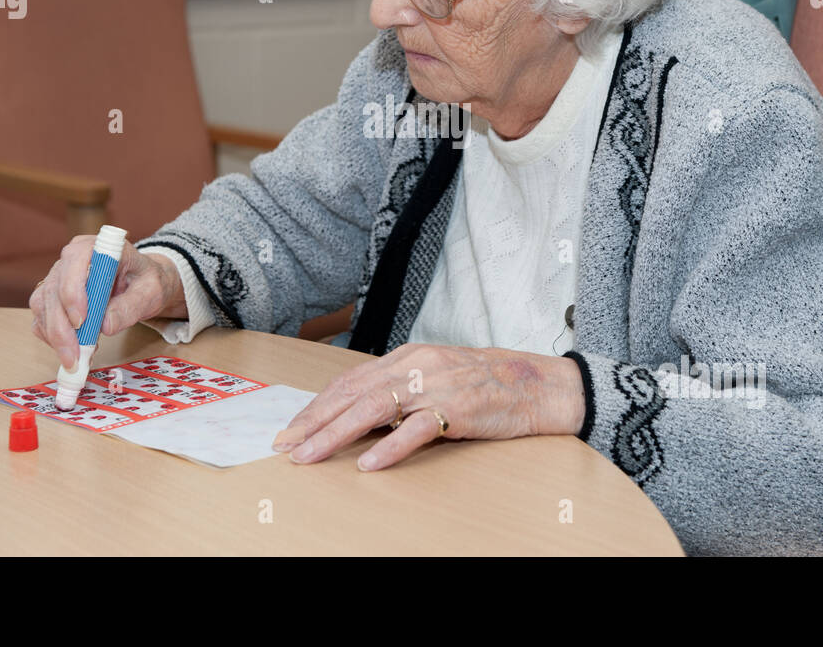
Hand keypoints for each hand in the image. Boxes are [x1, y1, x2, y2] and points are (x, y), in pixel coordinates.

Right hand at [29, 236, 185, 368]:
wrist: (140, 284)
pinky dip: (52, 339)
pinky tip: (72, 350)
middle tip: (75, 356)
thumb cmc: (145, 282)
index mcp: (96, 247)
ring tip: (77, 358)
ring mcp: (57, 277)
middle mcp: (71, 259)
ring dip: (56, 337)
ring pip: (43, 307)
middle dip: (62, 327)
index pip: (74, 263)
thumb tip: (105, 325)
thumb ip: (131, 306)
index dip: (73, 293)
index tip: (82, 322)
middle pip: (54, 290)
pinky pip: (42, 318)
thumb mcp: (150, 291)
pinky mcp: (51, 297)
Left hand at [270, 343, 586, 470]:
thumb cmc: (485, 383)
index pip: (350, 382)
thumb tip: (358, 414)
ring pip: (374, 408)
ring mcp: (436, 386)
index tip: (291, 429)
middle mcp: (416, 366)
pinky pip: (419, 430)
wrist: (537, 383)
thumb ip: (400, 389)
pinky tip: (369, 464)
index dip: (317, 406)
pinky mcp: (459, 409)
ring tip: (310, 455)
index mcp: (407, 357)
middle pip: (352, 394)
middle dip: (314, 421)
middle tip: (285, 445)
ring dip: (336, 434)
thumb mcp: (435, 376)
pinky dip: (391, 447)